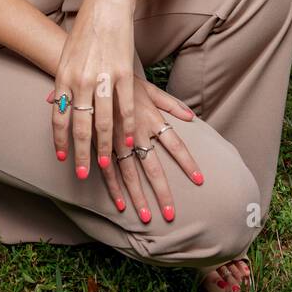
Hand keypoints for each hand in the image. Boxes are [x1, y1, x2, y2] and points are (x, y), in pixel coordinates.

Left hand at [49, 0, 137, 177]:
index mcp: (63, 77)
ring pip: (102, 122)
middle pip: (79, 126)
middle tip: (83, 174)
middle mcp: (79, 81)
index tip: (63, 159)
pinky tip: (130, 142)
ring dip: (103, 147)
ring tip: (105, 165)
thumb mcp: (66, 55)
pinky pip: (125, 107)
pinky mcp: (122, 74)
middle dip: (80, 153)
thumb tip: (52, 100)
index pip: (59, 117)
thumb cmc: (85, 30)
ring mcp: (101, 78)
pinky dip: (127, 127)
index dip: (60, 140)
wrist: (105, 4)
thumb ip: (61, 81)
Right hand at [99, 78, 203, 222]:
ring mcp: (117, 140)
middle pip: (153, 167)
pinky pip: (108, 170)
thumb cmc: (122, 80)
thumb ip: (171, 104)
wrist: (91, 74)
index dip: (187, 162)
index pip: (175, 144)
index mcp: (151, 118)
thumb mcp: (149, 88)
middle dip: (162, 191)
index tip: (199, 180)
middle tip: (171, 214)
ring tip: (147, 217)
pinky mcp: (100, 144)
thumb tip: (191, 116)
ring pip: (130, 174)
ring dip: (138, 197)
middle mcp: (136, 132)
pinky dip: (114, 188)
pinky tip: (121, 205)